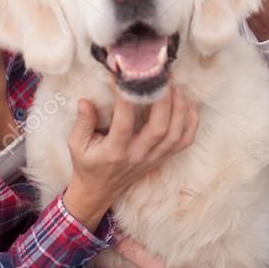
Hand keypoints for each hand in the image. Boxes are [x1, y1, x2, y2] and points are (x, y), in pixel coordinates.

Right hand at [63, 85, 198, 228]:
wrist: (99, 190)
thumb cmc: (88, 163)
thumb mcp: (77, 144)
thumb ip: (82, 123)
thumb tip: (85, 101)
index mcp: (115, 152)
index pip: (124, 123)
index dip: (126, 99)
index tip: (124, 77)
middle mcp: (137, 155)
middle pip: (159, 128)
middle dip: (163, 100)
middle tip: (160, 77)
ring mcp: (153, 158)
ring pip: (174, 134)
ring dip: (179, 108)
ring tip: (175, 86)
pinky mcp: (162, 158)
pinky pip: (184, 142)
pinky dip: (191, 123)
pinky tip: (189, 104)